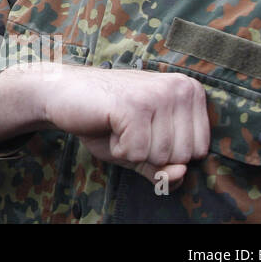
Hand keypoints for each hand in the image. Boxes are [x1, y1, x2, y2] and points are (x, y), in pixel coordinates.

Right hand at [42, 65, 209, 188]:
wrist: (61, 93)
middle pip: (183, 156)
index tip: (144, 130)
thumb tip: (180, 173)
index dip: (167, 153)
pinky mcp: (134, 105)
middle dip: (150, 154)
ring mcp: (158, 94)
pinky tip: (108, 125)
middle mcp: (180, 88)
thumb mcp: (143, 149)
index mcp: (191, 92)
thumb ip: (166, 169)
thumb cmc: (105, 120)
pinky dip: (117, 149)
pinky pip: (137, 153)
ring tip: (118, 125)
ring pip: (161, 157)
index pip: (199, 151)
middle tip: (128, 128)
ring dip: (132, 151)